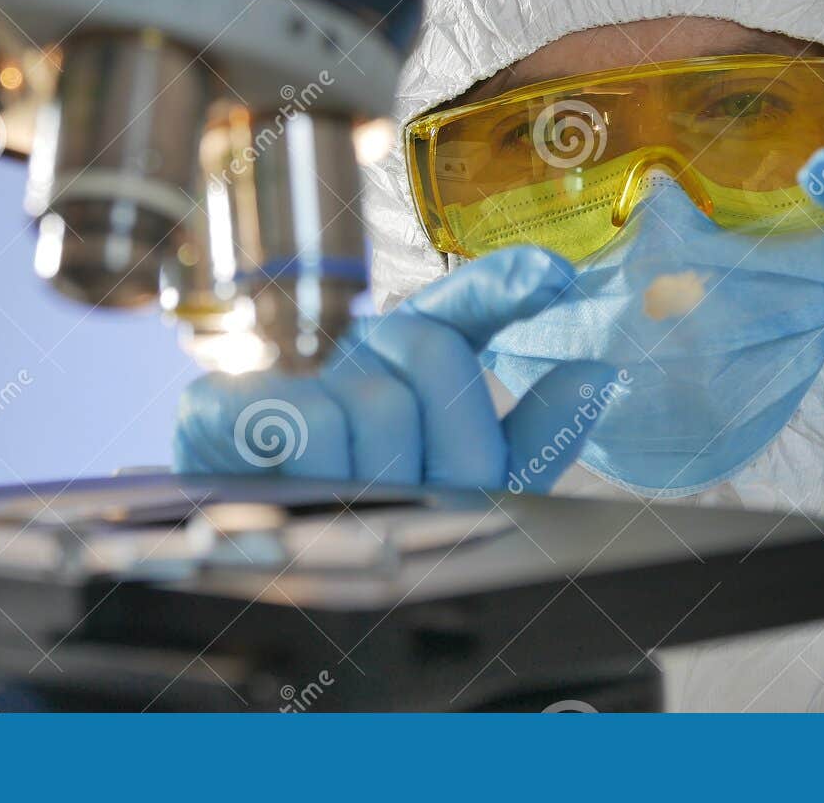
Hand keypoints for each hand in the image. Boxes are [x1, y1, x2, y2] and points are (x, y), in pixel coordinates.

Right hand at [173, 246, 616, 490]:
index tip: (555, 275)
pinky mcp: (225, 410)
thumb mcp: (463, 485)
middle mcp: (365, 360)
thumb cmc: (374, 515)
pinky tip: (293, 470)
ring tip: (352, 500)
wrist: (240, 549)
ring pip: (384, 405)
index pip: (465, 303)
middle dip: (442, 440)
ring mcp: (300, 383)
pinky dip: (315, 459)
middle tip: (414, 488)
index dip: (505, 280)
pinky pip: (313, 423)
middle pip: (439, 358)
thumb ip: (530, 436)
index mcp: (419, 367)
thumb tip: (598, 376)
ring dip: (378, 471)